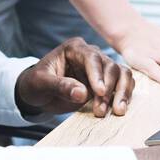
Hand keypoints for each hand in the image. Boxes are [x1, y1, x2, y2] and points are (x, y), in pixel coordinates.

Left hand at [15, 37, 134, 117]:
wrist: (38, 95)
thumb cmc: (35, 84)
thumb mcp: (40, 84)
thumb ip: (60, 86)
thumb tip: (82, 93)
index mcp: (74, 48)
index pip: (92, 57)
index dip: (97, 74)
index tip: (99, 92)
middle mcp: (90, 55)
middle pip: (110, 66)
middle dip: (109, 89)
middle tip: (100, 110)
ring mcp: (100, 69)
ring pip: (121, 74)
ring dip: (121, 92)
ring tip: (117, 111)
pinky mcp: (105, 83)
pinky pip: (123, 84)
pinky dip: (124, 95)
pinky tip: (119, 109)